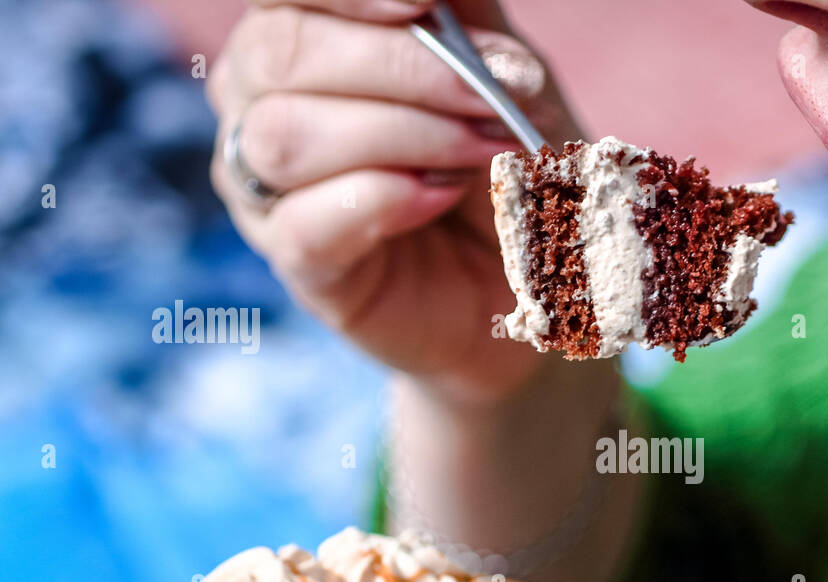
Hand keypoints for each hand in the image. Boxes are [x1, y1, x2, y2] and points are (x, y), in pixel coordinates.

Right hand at [207, 0, 582, 400]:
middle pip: (279, 53)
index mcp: (300, 36)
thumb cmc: (507, 159)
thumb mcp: (502, 70)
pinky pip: (306, 224)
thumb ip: (465, 13)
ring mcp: (269, 189)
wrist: (536, 275)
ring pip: (284, 136)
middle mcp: (260, 102)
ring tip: (478, 152)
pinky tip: (437, 198)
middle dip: (400, 69)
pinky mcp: (302, 265)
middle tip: (487, 100)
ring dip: (401, 136)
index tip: (425, 3)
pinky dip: (380, 202)